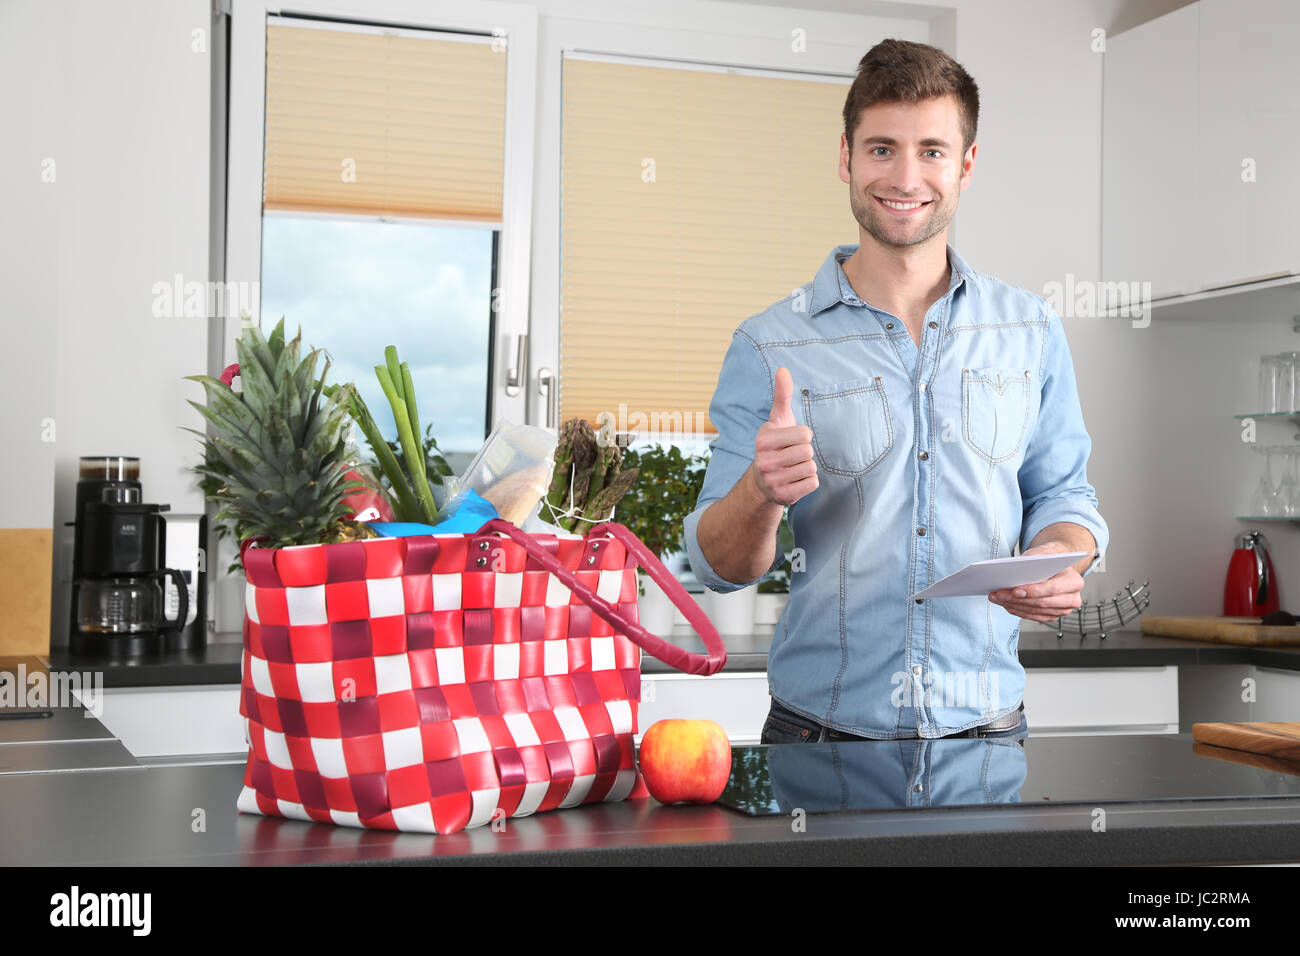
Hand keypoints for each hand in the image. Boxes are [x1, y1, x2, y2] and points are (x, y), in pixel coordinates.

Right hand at [750, 366, 817, 506]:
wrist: (762, 482)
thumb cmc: (775, 445)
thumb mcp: (777, 420)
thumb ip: (782, 395)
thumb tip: (783, 369)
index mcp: (763, 440)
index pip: (805, 435)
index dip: (802, 436)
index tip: (790, 440)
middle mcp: (764, 461)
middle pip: (808, 452)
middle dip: (804, 452)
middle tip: (791, 456)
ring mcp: (773, 480)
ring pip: (811, 467)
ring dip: (806, 466)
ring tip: (792, 467)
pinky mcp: (784, 496)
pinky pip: (812, 483)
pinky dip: (809, 481)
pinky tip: (795, 479)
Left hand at [988, 543, 1083, 622]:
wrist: (1056, 566)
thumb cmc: (1050, 558)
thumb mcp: (1044, 551)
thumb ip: (1034, 557)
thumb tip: (1018, 566)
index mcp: (1074, 582)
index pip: (1052, 589)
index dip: (1033, 591)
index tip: (1015, 590)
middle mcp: (1072, 599)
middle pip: (1041, 602)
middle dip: (1017, 599)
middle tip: (999, 593)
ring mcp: (1062, 610)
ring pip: (1034, 611)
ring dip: (1013, 605)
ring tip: (997, 597)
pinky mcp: (1051, 616)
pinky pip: (1032, 616)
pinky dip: (1016, 610)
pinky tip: (1004, 603)